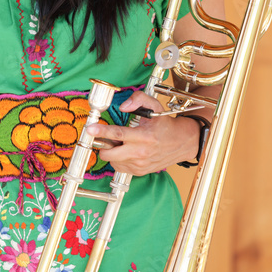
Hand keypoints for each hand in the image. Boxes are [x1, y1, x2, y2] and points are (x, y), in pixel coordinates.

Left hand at [84, 91, 198, 175]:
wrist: (181, 142)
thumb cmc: (165, 124)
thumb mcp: (154, 105)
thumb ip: (138, 100)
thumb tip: (123, 106)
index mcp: (144, 136)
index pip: (118, 134)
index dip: (102, 131)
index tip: (90, 129)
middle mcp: (141, 152)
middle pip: (110, 153)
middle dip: (102, 145)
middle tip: (105, 137)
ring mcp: (140, 165)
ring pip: (113, 161)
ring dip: (111, 152)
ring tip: (121, 143)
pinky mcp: (139, 172)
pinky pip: (119, 167)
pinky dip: (118, 159)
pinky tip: (126, 151)